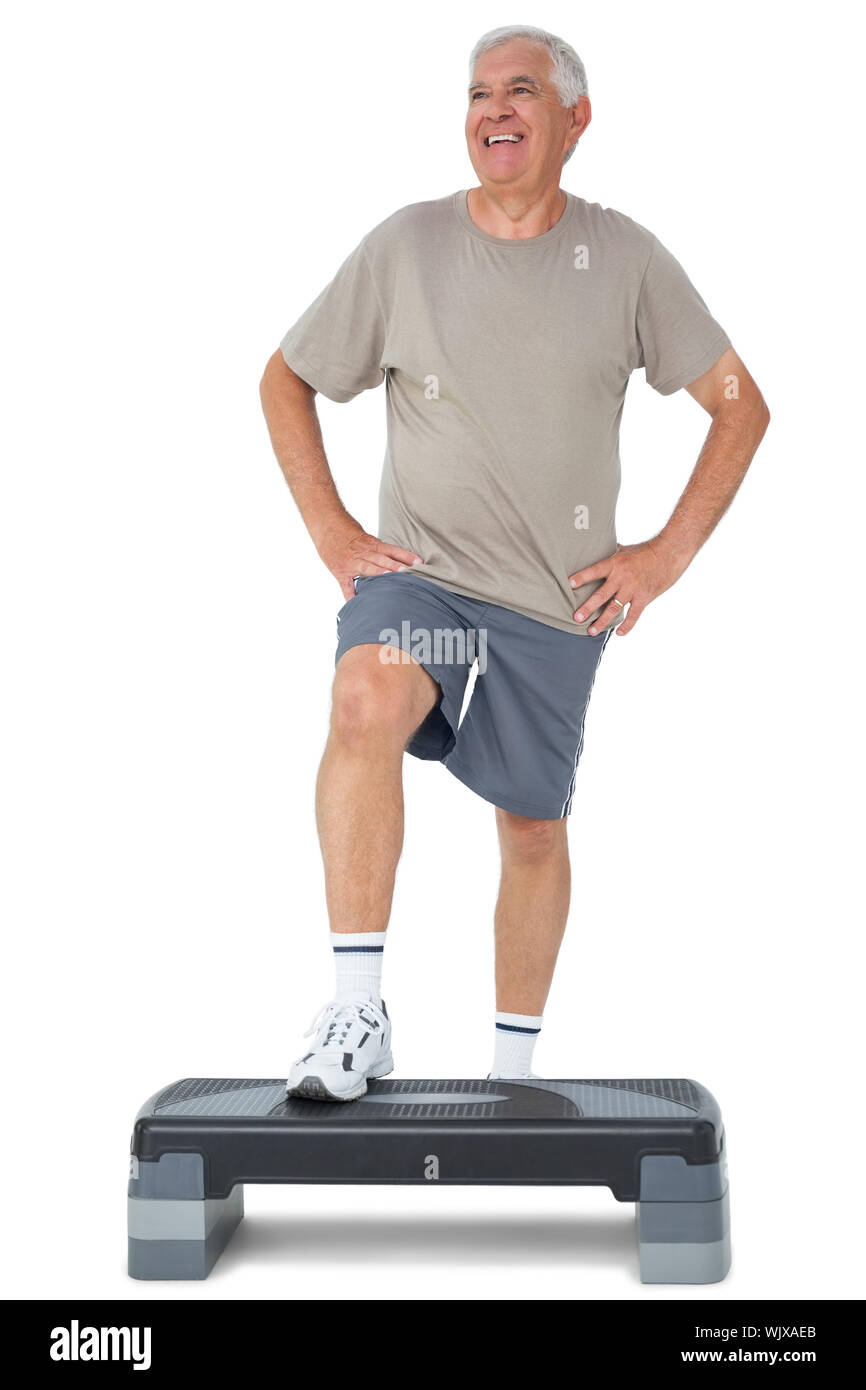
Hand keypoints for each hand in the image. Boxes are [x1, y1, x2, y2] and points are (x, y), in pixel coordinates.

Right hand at [316, 519, 424, 600]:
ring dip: (379, 574)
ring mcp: (351, 563)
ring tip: (391, 580)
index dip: (406, 555)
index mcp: (371, 544)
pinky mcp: (340, 572)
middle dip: (396, 566)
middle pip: (382, 559)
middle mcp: (363, 553)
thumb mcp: (366, 538)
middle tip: (409, 572)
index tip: (419, 562)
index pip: (392, 550)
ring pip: (368, 569)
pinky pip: (346, 586)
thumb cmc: (347, 532)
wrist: (326, 525)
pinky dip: (350, 596)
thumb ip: (379, 550)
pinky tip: (356, 605)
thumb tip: (397, 560)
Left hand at [568, 537, 690, 634]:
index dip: (582, 577)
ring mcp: (633, 589)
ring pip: (614, 609)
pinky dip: (627, 626)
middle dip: (587, 608)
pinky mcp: (644, 598)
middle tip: (576, 618)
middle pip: (601, 595)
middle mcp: (622, 578)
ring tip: (591, 631)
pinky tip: (619, 634)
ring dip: (602, 621)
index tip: (569, 584)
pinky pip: (634, 615)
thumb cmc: (645, 550)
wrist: (669, 553)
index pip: (594, 571)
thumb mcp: (625, 550)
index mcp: (615, 563)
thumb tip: (597, 552)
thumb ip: (611, 556)